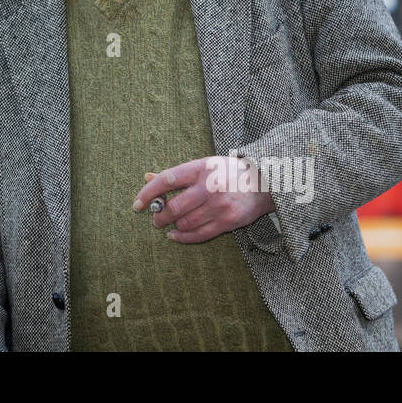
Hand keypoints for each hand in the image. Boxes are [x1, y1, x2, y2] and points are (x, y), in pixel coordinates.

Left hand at [132, 157, 274, 242]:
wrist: (264, 182)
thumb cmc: (228, 172)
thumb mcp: (203, 165)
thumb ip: (176, 174)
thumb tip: (147, 178)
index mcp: (200, 168)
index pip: (167, 180)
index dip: (149, 193)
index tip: (137, 204)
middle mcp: (209, 186)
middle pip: (174, 207)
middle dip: (159, 216)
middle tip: (155, 218)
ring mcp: (219, 206)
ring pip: (185, 223)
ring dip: (171, 226)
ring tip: (168, 224)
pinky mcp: (228, 222)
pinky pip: (199, 235)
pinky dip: (182, 238)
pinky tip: (175, 235)